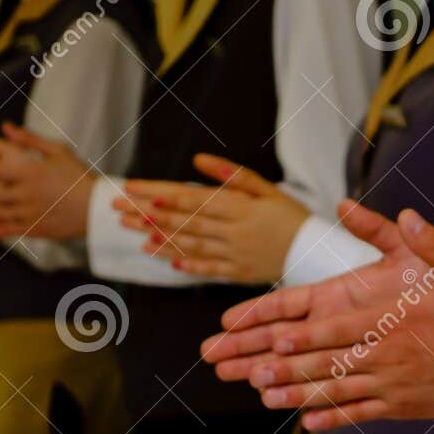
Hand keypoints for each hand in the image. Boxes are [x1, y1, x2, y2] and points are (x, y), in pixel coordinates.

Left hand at [119, 153, 309, 282]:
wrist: (316, 251)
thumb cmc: (289, 215)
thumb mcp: (265, 187)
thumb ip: (232, 174)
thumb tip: (199, 161)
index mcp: (238, 206)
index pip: (191, 198)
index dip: (160, 194)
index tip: (133, 190)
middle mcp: (233, 230)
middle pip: (183, 221)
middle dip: (148, 214)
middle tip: (118, 210)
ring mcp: (235, 253)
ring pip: (191, 244)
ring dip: (160, 238)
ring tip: (134, 233)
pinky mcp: (238, 272)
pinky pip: (208, 268)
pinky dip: (186, 263)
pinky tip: (165, 257)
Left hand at [200, 204, 433, 428]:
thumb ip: (426, 241)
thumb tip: (404, 213)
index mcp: (395, 321)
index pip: (342, 329)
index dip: (308, 336)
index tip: (278, 340)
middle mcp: (388, 355)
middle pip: (330, 363)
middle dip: (289, 369)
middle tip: (253, 371)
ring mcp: (393, 384)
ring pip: (339, 391)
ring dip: (300, 395)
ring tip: (268, 397)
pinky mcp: (401, 405)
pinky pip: (361, 413)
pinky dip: (334, 418)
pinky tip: (309, 421)